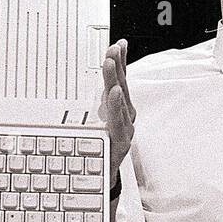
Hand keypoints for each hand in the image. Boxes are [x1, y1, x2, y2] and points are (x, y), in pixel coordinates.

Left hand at [96, 39, 134, 173]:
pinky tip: (114, 92)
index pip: (122, 80)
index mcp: (121, 109)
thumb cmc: (102, 148)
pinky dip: (117, 105)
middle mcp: (126, 117)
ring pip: (119, 100)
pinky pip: (118, 120)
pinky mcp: (120, 141)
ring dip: (115, 79)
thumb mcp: (98, 121)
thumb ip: (98, 102)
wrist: (104, 177)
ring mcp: (125, 129)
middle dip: (118, 65)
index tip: (119, 44)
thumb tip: (96, 80)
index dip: (122, 62)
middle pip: (121, 86)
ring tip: (110, 62)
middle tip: (112, 48)